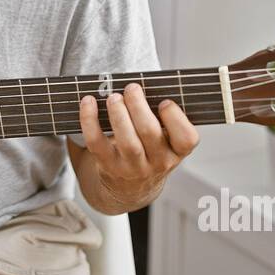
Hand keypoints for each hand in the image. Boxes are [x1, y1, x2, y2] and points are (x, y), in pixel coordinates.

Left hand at [79, 83, 199, 205]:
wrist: (129, 189)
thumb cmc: (148, 152)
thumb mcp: (165, 142)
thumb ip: (163, 119)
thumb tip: (144, 84)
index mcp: (177, 151)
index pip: (187, 139)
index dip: (175, 118)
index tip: (164, 101)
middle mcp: (158, 163)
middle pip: (150, 133)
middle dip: (139, 106)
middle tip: (132, 88)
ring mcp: (133, 168)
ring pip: (127, 141)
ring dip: (118, 114)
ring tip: (113, 97)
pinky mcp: (108, 167)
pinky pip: (97, 143)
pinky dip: (89, 120)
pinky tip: (88, 102)